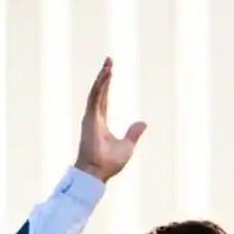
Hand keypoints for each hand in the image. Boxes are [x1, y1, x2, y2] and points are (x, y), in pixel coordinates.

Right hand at [76, 57, 146, 181]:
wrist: (97, 173)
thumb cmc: (109, 163)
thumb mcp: (127, 146)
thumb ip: (133, 133)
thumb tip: (143, 123)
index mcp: (100, 122)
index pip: (103, 98)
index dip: (106, 84)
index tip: (110, 71)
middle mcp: (93, 117)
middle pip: (99, 91)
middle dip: (104, 75)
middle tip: (109, 60)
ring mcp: (90, 117)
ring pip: (96, 91)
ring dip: (102, 77)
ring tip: (109, 64)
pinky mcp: (90, 118)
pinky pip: (95, 97)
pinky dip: (101, 86)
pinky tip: (106, 75)